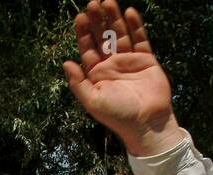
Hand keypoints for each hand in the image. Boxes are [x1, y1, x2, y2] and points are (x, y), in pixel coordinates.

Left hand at [62, 1, 183, 156]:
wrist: (147, 124)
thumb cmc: (118, 116)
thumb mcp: (93, 101)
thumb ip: (78, 83)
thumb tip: (65, 62)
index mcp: (97, 74)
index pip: (88, 48)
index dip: (83, 33)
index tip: (80, 17)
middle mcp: (112, 65)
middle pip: (103, 37)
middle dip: (97, 21)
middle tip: (93, 3)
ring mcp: (129, 61)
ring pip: (120, 34)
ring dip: (114, 19)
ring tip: (109, 2)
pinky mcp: (146, 60)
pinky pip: (140, 39)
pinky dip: (135, 26)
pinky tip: (129, 12)